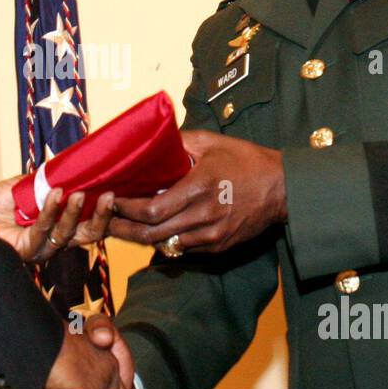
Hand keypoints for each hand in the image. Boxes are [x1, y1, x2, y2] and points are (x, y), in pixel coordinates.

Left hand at [0, 177, 114, 263]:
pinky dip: (50, 210)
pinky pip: (43, 230)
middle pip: (88, 233)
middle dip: (102, 216)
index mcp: (61, 224)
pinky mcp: (27, 251)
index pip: (91, 221)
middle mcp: (55, 239)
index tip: (117, 190)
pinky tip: (54, 194)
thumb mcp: (28, 185)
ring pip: (67, 233)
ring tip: (78, 194)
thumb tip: (74, 165)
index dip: (107, 210)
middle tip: (110, 196)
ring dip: (75, 213)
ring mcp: (42, 247)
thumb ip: (50, 180)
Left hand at [108, 130, 285, 253]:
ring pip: (165, 245)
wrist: (282, 188)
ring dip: (141, 238)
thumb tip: (151, 139)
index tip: (111, 201)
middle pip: (151, 234)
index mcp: (199, 187)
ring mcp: (212, 235)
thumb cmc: (246, 161)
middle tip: (105, 223)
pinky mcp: (218, 246)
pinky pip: (183, 249)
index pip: (152, 210)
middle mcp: (204, 216)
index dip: (126, 210)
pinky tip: (154, 231)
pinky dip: (165, 242)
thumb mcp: (212, 143)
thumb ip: (180, 142)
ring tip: (122, 228)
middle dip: (123, 231)